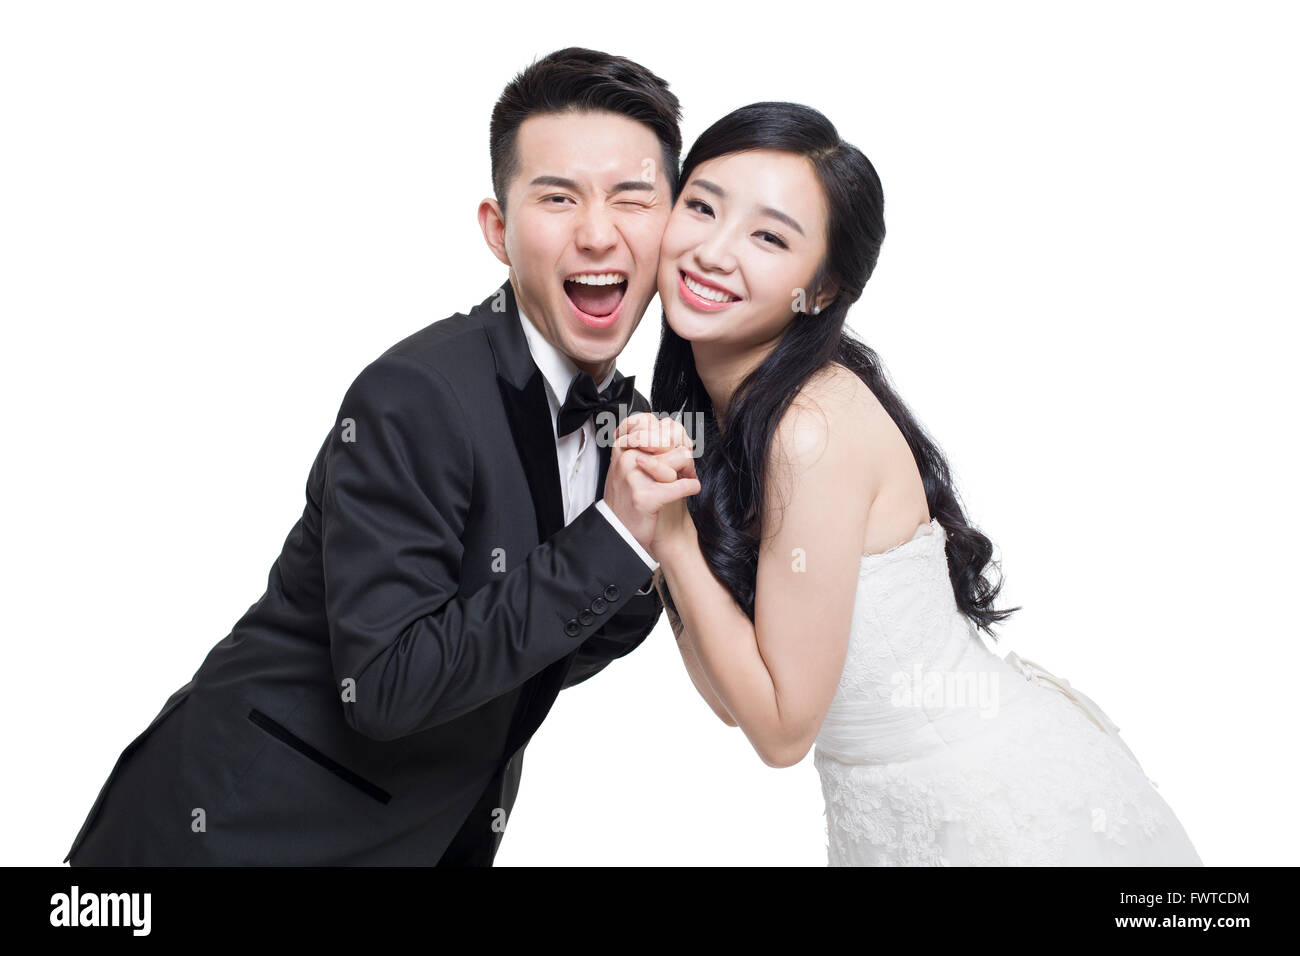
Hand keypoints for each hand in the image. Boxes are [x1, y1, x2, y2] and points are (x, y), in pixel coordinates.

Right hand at [602, 414, 698, 555]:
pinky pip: (682, 484)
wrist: (618, 531)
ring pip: (680, 458)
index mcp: (623, 448)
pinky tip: (691, 488)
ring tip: (687, 479)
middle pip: (671, 440)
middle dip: (683, 454)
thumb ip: (647, 445)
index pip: (653, 423)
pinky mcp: (646, 497)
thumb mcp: (630, 465)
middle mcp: (627, 459)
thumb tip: (673, 427)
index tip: (674, 447)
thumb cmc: (628, 497)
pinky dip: (691, 486)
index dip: (670, 434)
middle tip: (685, 467)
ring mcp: (635, 477)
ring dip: (688, 471)